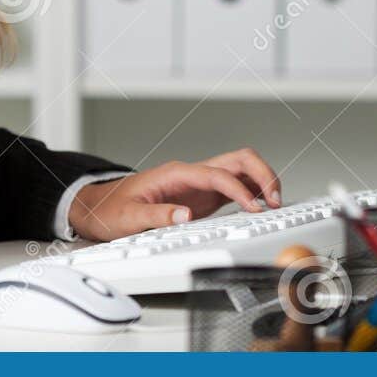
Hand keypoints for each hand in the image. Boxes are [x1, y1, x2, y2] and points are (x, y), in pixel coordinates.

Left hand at [66, 148, 282, 242]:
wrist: (101, 206)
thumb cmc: (111, 209)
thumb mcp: (127, 217)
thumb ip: (155, 216)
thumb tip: (185, 216)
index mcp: (176, 173)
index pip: (217, 174)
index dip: (239, 190)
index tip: (254, 209)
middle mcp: (192, 173)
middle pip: (238, 160)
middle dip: (262, 174)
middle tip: (275, 200)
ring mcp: (199, 183)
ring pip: (241, 168)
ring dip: (262, 181)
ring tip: (275, 203)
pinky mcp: (203, 195)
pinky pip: (236, 185)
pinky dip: (253, 192)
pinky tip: (261, 206)